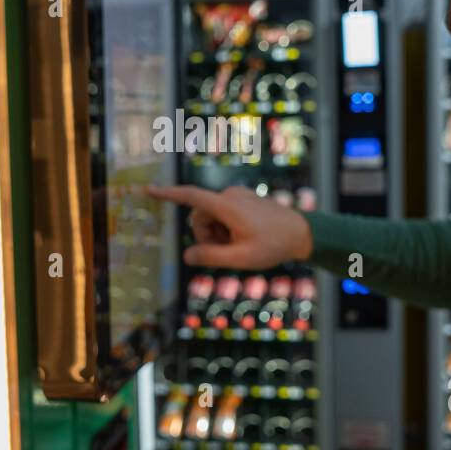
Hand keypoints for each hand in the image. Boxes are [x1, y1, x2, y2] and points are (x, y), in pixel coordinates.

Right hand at [146, 184, 313, 268]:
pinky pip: (223, 215)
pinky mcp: (242, 199)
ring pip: (211, 218)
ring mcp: (237, 196)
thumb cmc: (273, 246)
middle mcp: (230, 196)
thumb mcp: (241, 259)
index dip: (168, 194)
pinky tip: (245, 239)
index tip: (149, 190)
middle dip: (207, 236)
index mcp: (227, 206)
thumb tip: (187, 256)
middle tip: (228, 253)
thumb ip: (211, 258)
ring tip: (239, 247)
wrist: (302, 232)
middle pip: (200, 217)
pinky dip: (227, 229)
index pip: (191, 197)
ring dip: (218, 234)